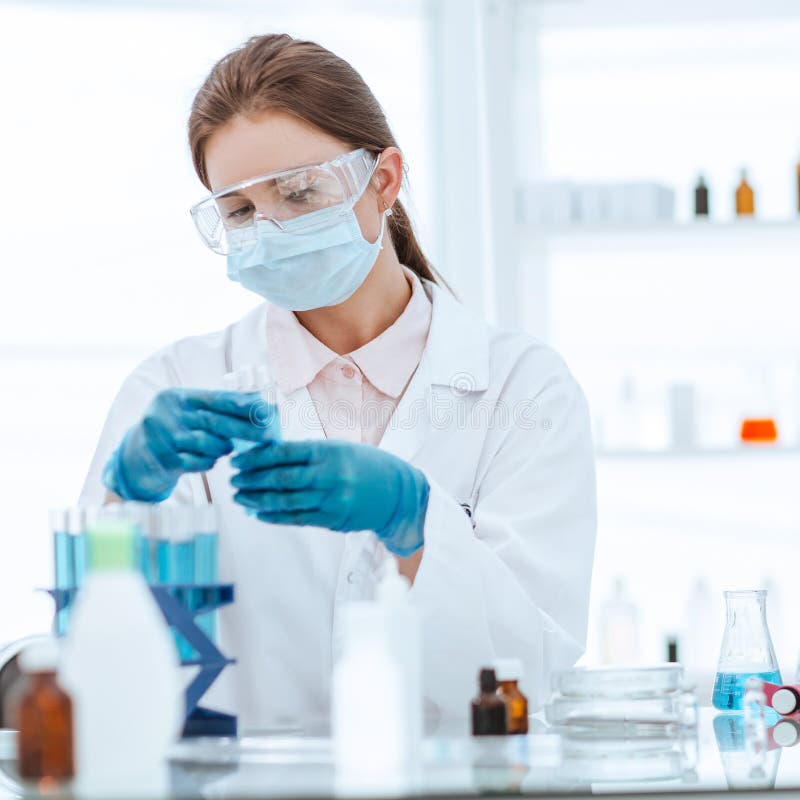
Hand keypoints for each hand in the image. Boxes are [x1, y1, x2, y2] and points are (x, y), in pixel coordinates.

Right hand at [103, 388, 278, 501]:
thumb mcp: (186, 411)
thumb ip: (214, 407)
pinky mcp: (164, 460)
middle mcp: (166, 414)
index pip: (215, 398)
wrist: (136, 455)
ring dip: (223, 448)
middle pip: (214, 421)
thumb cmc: (173, 429)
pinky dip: (209, 462)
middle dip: (243, 428)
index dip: (242, 405)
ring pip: (208, 443)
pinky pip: (198, 463)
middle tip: (265, 435)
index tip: (265, 410)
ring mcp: (163, 438)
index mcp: (175, 397)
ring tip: (227, 448)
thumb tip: (256, 405)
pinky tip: (210, 460)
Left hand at [230, 440, 429, 556]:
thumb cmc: (366, 466)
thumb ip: (309, 453)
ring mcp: (331, 499)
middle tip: (232, 479)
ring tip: (239, 497)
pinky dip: (274, 516)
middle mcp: (329, 475)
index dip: (256, 457)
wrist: (398, 494)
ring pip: (285, 501)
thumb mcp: (341, 449)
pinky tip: (258, 512)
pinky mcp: (333, 518)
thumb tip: (269, 455)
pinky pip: (296, 518)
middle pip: (280, 478)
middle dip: (251, 479)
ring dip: (257, 499)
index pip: (283, 452)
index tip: (237, 459)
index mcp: (329, 451)